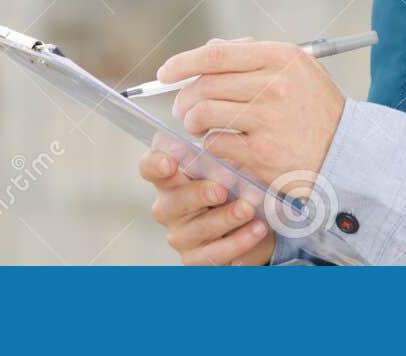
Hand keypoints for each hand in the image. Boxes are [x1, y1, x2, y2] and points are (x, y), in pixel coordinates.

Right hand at [139, 149, 274, 264]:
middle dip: (198, 194)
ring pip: (198, 229)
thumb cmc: (233, 185)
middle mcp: (168, 208)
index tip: (170, 163)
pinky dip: (239, 241)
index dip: (155, 164)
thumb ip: (221, 157)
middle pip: (172, 202)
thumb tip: (228, 145)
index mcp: (170, 179)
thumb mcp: (228, 166)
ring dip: (225, 218)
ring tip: (248, 209)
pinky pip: (215, 254)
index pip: (149, 168)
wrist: (253, 221)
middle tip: (221, 190)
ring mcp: (179, 236)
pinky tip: (257, 229)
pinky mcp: (195, 260)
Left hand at [161, 39, 345, 191]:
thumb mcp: (297, 69)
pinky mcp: (264, 153)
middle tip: (182, 108)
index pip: (217, 54)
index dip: (184, 62)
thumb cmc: (316, 109)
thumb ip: (254, 54)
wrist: (349, 152)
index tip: (166, 72)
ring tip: (197, 126)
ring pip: (205, 113)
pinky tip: (218, 145)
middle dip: (185, 97)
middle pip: (206, 85)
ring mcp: (269, 120)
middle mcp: (275, 84)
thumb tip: (209, 48)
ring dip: (193, 122)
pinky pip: (217, 143)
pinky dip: (210, 144)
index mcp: (281, 57)